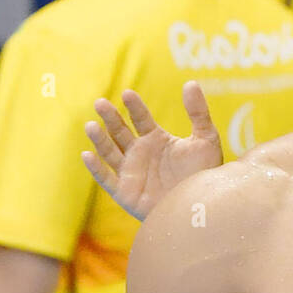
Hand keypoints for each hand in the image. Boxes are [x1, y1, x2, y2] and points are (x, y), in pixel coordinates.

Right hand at [81, 81, 222, 221]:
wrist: (201, 210)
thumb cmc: (204, 176)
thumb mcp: (206, 142)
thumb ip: (198, 114)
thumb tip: (191, 83)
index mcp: (156, 140)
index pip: (140, 118)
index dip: (134, 106)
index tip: (128, 94)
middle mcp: (140, 154)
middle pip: (120, 131)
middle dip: (110, 117)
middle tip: (101, 103)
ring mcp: (131, 173)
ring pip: (109, 152)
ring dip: (99, 139)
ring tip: (90, 125)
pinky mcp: (125, 193)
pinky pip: (106, 180)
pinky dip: (96, 169)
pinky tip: (87, 155)